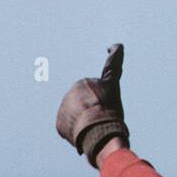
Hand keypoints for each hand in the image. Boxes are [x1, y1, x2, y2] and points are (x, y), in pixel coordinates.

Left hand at [56, 43, 128, 165]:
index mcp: (84, 82)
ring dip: (82, 118)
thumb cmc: (109, 110)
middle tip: (101, 116)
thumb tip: (117, 45)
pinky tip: (85, 132)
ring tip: (94, 126)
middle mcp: (72, 92)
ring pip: (75, 113)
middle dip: (90, 106)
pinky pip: (68, 126)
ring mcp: (64, 107)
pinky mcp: (60, 122)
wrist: (98, 131)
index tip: (101, 88)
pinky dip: (75, 129)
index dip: (98, 90)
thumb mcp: (114, 84)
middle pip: (83, 101)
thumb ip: (114, 62)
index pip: (92, 87)